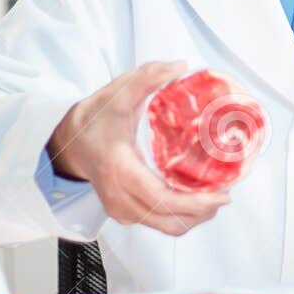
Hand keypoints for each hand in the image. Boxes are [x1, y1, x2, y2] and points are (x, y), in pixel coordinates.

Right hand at [46, 60, 229, 236]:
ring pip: (167, 227)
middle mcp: (120, 197)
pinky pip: (158, 222)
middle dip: (203, 211)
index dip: (196, 203)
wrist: (69, 142)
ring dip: (194, 217)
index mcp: (120, 171)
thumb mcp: (118, 93)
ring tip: (214, 198)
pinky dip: (180, 216)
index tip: (221, 195)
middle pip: (170, 220)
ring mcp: (121, 210)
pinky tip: (195, 200)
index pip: (163, 199)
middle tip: (224, 194)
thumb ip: (147, 77)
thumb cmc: (94, 120)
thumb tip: (179, 66)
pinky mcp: (124, 213)